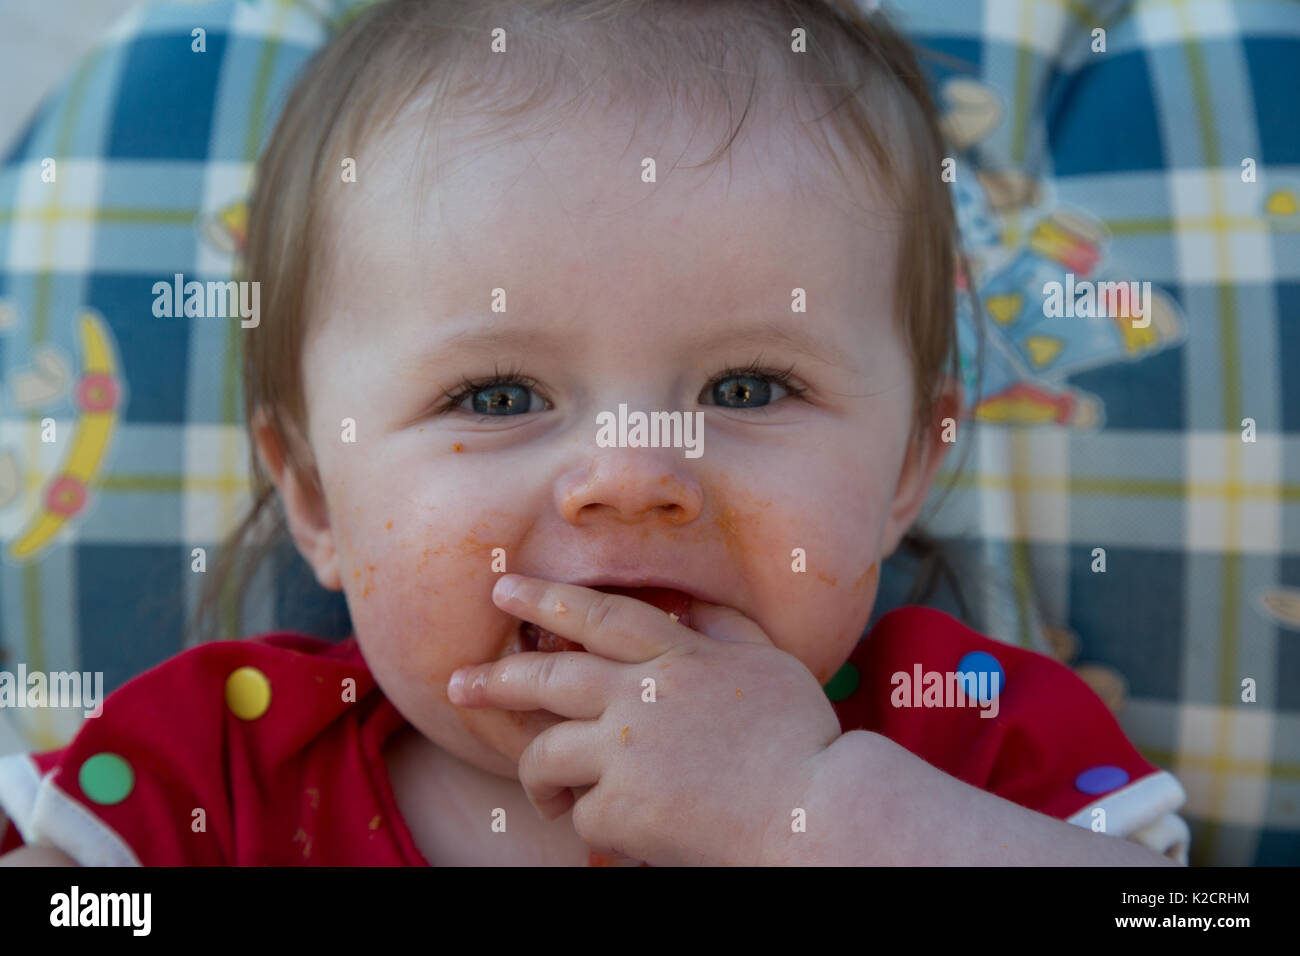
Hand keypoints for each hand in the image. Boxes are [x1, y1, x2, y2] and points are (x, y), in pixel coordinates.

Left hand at [447, 573, 842, 865]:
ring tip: (540, 794)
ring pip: (545, 754)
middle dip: (495, 678)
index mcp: (676, 655)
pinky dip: (594, 823)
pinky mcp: (621, 810)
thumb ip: (722, 626)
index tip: (504, 587)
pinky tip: (618, 832)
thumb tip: (687, 604)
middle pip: (546, 679)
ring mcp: (625, 753)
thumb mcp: (768, 662)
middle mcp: (640, 696)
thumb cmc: (801, 738)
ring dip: (536, 776)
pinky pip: (581, 813)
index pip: (597, 618)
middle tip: (458, 683)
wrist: (814, 814)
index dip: (545, 599)